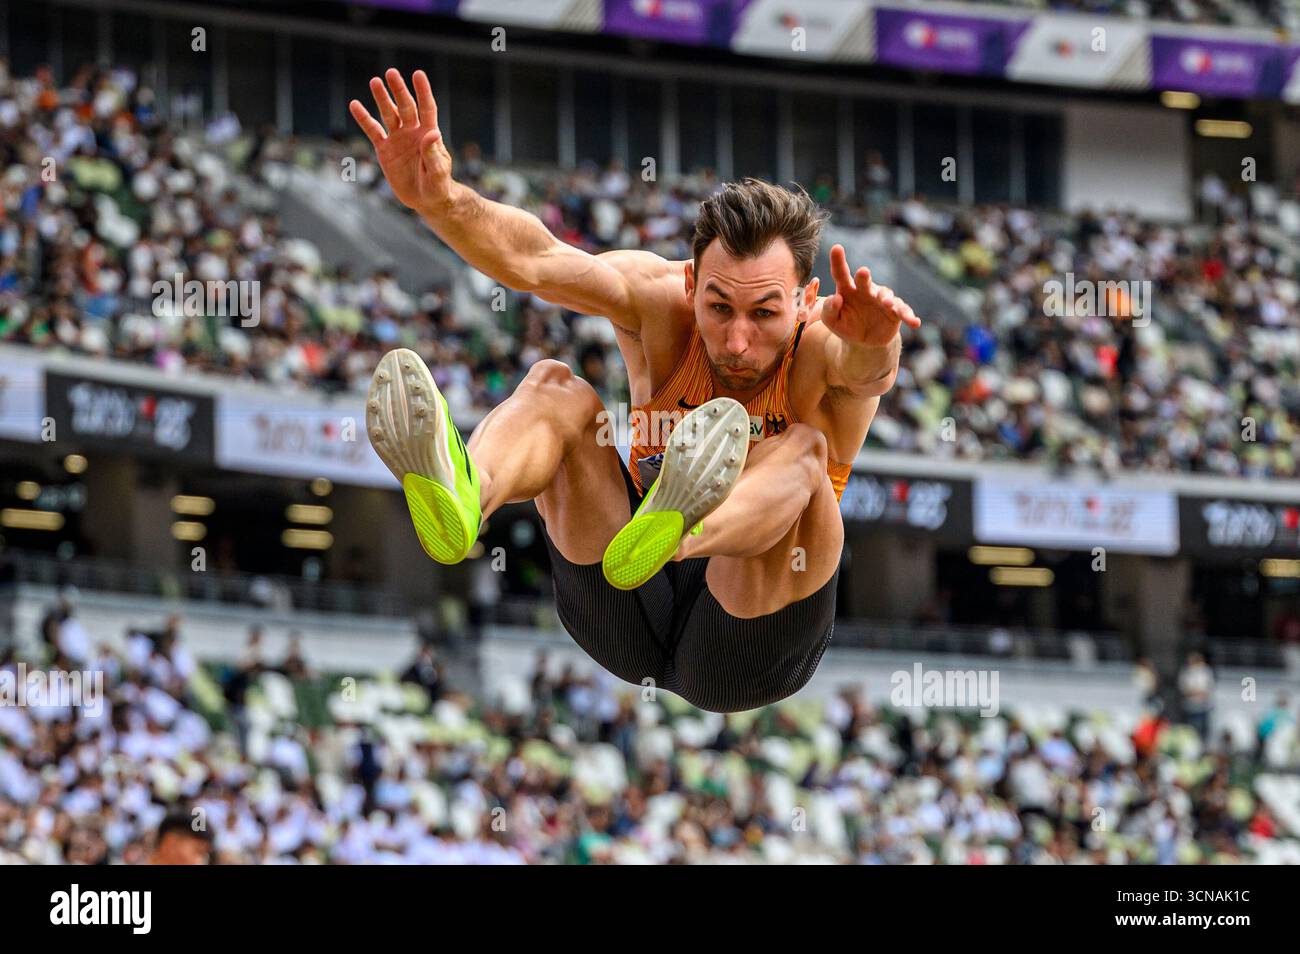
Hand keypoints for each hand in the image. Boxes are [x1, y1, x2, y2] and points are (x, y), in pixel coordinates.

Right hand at [348, 68, 453, 213]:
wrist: (426, 199)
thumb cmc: (438, 186)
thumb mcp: (439, 172)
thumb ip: (434, 154)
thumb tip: (433, 133)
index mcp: (429, 134)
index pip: (426, 108)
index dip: (423, 92)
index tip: (418, 74)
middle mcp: (413, 132)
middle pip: (405, 107)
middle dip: (398, 90)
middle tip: (390, 73)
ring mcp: (398, 139)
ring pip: (389, 114)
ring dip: (382, 98)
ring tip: (375, 81)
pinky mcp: (385, 150)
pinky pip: (372, 131)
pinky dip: (364, 118)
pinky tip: (354, 105)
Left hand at [818, 244, 920, 347]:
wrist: (863, 342)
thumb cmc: (846, 325)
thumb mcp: (831, 321)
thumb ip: (828, 310)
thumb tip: (836, 298)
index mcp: (847, 290)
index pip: (841, 274)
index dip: (838, 261)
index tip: (836, 248)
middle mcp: (866, 291)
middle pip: (864, 281)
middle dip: (864, 276)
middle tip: (863, 272)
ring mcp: (882, 300)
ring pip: (886, 295)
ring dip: (887, 298)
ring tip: (887, 304)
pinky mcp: (895, 312)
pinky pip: (903, 311)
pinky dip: (908, 316)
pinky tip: (914, 322)